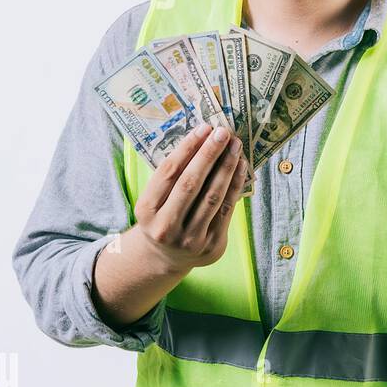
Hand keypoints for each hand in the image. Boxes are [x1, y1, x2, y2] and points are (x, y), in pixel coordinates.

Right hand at [130, 123, 247, 274]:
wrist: (167, 257)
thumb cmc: (163, 216)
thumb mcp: (156, 199)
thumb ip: (173, 176)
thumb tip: (202, 138)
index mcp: (146, 211)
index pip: (168, 173)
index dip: (187, 148)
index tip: (203, 128)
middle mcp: (165, 227)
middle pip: (191, 183)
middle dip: (209, 154)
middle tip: (223, 132)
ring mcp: (190, 239)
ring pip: (212, 196)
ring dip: (226, 167)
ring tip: (235, 146)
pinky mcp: (212, 245)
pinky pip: (227, 209)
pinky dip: (235, 185)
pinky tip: (241, 166)